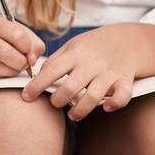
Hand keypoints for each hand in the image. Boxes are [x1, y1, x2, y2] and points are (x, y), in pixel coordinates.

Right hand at [0, 16, 44, 79]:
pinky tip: (1, 67)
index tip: (26, 49)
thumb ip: (33, 43)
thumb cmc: (0, 35)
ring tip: (11, 63)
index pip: (18, 36)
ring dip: (14, 70)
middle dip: (23, 62)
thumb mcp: (17, 30)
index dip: (27, 47)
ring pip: (5, 71)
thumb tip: (32, 61)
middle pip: (11, 56)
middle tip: (23, 61)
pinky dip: (4, 76)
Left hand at [20, 24, 137, 121]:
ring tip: (73, 115)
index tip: (26, 97)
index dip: (36, 85)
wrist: (128, 40)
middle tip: (56, 103)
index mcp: (76, 53)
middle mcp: (92, 63)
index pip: (52, 70)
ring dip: (80, 110)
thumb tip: (36, 78)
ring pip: (93, 96)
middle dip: (58, 100)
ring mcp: (110, 73)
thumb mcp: (73, 46)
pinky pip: (122, 96)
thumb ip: (55, 61)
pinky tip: (106, 107)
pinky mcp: (125, 81)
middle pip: (71, 88)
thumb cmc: (94, 46)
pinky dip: (114, 104)